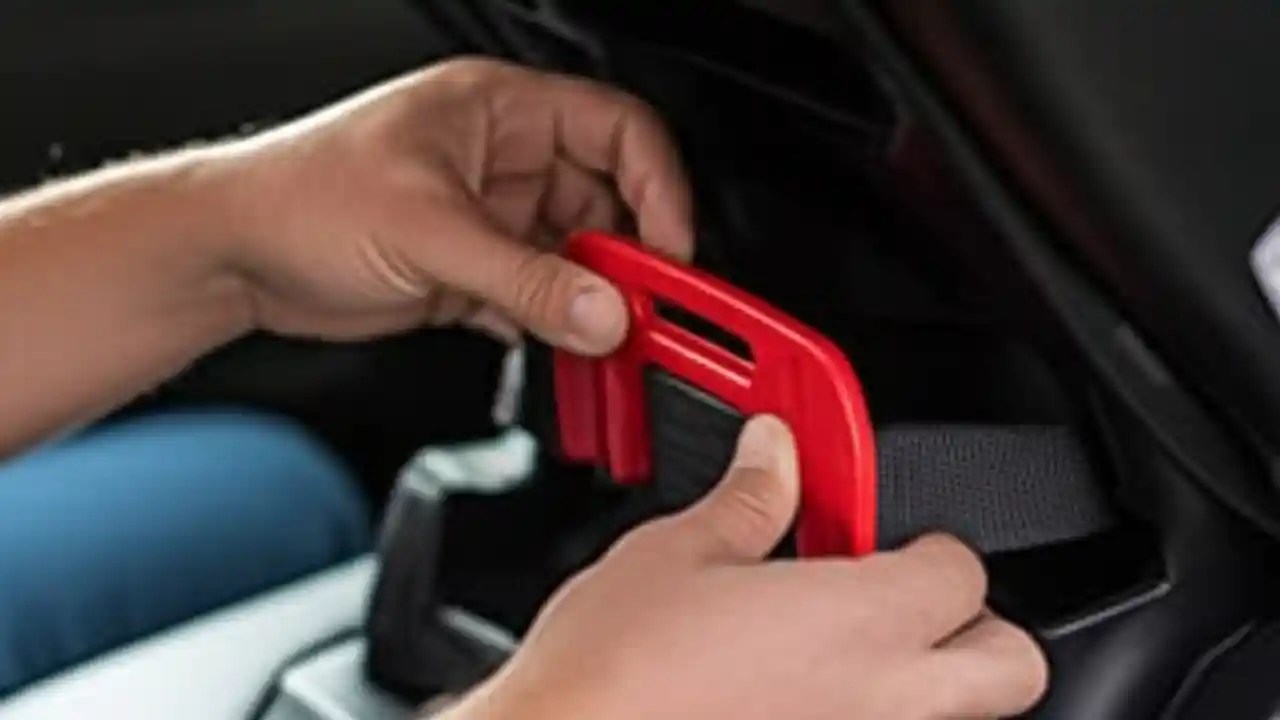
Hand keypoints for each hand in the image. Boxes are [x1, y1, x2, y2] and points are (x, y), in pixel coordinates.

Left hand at [214, 57, 692, 350]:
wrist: (230, 255)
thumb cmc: (298, 199)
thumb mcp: (428, 232)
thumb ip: (527, 280)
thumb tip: (604, 312)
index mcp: (499, 111)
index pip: (617, 131)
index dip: (658, 189)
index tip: (671, 252)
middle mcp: (501, 159)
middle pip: (607, 202)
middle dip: (628, 259)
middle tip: (643, 311)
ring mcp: (488, 218)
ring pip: (575, 259)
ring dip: (591, 302)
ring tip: (603, 339)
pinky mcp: (471, 272)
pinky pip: (539, 299)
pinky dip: (555, 327)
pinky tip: (559, 350)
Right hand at [439, 417, 1047, 719]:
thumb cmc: (611, 676)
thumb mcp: (675, 556)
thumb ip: (748, 501)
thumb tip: (772, 456)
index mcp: (862, 622)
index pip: (959, 568)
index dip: (922, 541)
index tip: (868, 529)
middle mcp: (883, 701)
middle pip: (1010, 665)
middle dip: (972, 622)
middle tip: (896, 593)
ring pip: (945, 718)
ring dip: (911, 674)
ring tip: (831, 646)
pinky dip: (852, 713)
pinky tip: (782, 692)